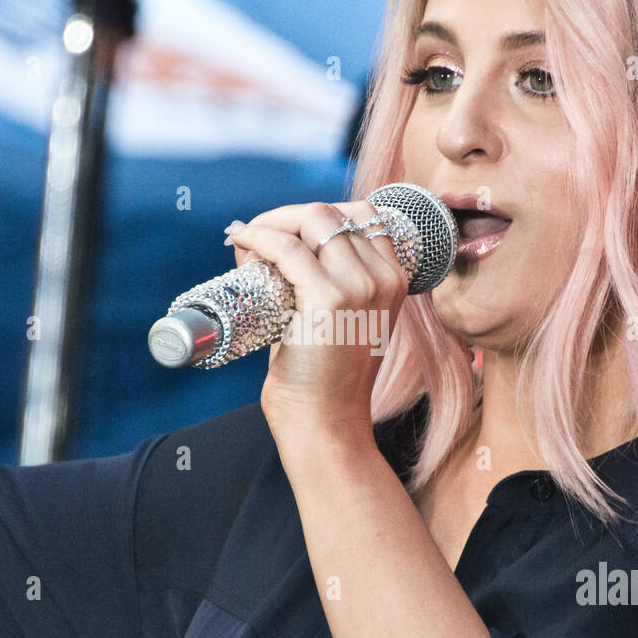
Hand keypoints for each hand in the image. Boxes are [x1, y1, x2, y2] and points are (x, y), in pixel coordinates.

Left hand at [225, 201, 409, 444]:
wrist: (327, 424)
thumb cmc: (326, 378)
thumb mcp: (346, 321)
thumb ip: (330, 282)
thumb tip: (277, 245)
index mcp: (394, 280)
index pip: (360, 215)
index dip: (315, 215)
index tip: (284, 231)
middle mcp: (383, 278)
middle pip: (331, 213)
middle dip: (286, 216)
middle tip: (256, 236)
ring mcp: (358, 287)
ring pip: (311, 219)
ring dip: (270, 223)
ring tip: (246, 243)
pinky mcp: (327, 299)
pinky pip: (286, 248)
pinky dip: (258, 237)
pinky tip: (242, 243)